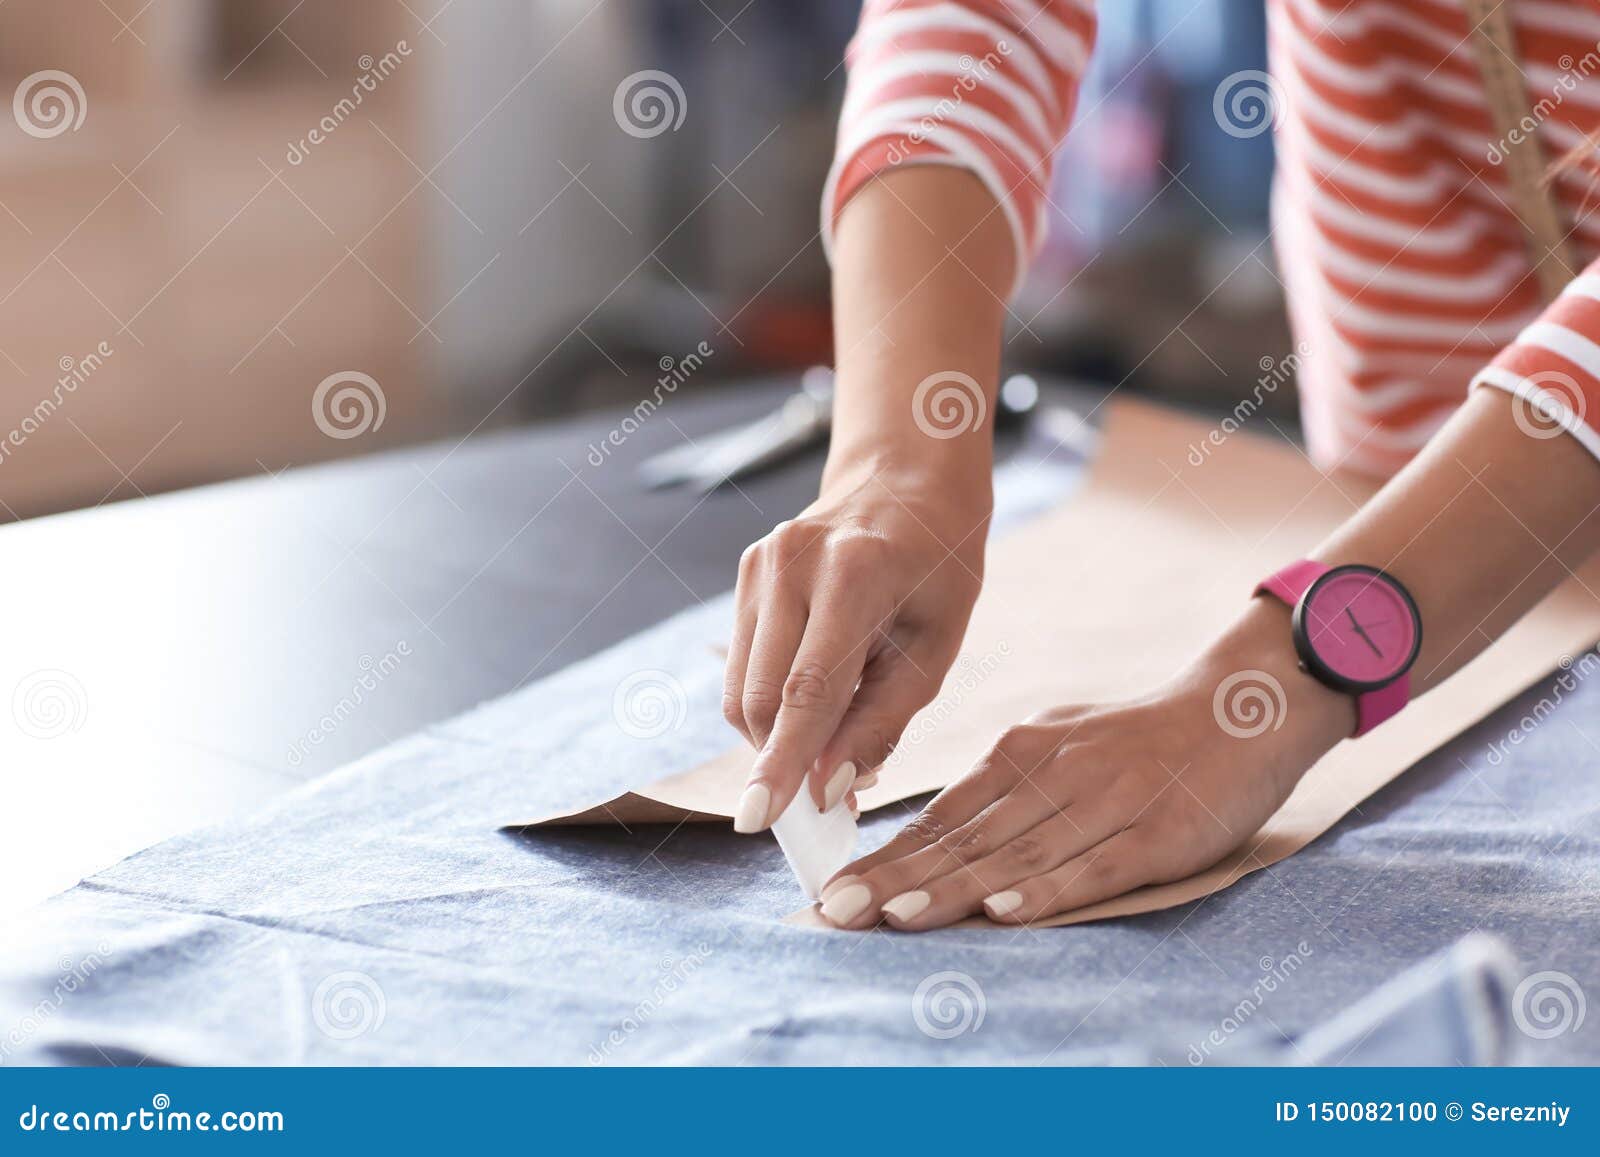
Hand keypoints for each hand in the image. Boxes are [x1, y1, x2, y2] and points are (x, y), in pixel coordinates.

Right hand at [723, 465, 989, 831]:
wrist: (907, 485)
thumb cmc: (936, 570)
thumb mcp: (934, 650)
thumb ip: (882, 720)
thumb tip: (829, 787)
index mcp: (854, 575)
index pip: (805, 692)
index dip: (782, 764)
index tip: (758, 820)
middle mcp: (792, 564)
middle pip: (760, 698)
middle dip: (783, 760)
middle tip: (827, 795)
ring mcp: (760, 564)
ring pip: (741, 689)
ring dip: (776, 734)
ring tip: (831, 735)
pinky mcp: (745, 572)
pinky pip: (742, 665)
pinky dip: (771, 701)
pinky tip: (813, 696)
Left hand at [815, 599, 1354, 928]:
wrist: (1243, 707)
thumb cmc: (1140, 739)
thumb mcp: (1059, 743)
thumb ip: (1003, 785)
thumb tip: (935, 833)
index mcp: (1022, 752)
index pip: (941, 816)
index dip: (885, 856)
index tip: (830, 890)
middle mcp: (1053, 776)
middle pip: (965, 840)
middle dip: (895, 879)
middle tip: (834, 912)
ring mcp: (1106, 804)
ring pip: (1016, 855)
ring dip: (952, 889)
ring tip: (895, 917)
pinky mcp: (1158, 833)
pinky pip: (1096, 865)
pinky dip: (1049, 890)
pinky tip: (1006, 910)